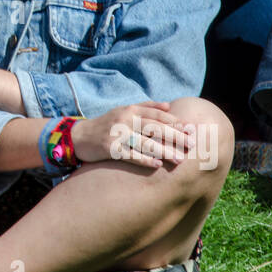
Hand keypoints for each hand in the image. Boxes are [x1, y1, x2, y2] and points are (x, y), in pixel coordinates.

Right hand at [73, 101, 196, 169]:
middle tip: (191, 145)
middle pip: (155, 128)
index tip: (191, 130)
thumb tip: (169, 106)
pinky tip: (157, 165)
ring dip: (164, 151)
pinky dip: (144, 160)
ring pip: (145, 143)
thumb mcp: (124, 111)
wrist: (79, 137)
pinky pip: (130, 155)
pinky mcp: (110, 148)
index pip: (157, 115)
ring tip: (179, 159)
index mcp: (130, 110)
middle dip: (175, 136)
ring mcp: (117, 134)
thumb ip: (146, 107)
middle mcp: (125, 120)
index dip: (176, 122)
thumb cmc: (107, 124)